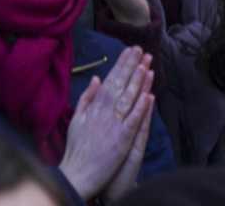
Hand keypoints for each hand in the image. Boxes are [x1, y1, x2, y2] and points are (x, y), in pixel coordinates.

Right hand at [56, 45, 152, 200]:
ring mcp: (113, 125)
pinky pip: (133, 121)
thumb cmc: (76, 148)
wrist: (77, 172)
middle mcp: (104, 112)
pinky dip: (140, 108)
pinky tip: (148, 95)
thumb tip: (96, 78)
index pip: (110, 80)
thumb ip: (86, 98)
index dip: (121, 65)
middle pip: (120, 85)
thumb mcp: (76, 119)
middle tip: (142, 51)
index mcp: (93, 106)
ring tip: (147, 65)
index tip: (130, 51)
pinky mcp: (122, 140)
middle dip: (131, 67)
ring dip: (138, 81)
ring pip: (128, 99)